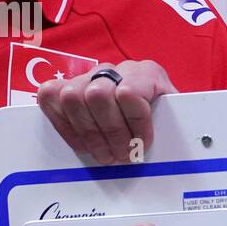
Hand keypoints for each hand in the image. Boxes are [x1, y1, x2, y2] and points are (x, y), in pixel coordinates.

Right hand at [36, 59, 177, 163]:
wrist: (145, 103)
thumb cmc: (159, 115)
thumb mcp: (173, 117)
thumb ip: (173, 125)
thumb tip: (175, 149)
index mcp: (145, 72)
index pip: (130, 92)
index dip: (136, 122)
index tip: (143, 144)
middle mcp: (113, 69)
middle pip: (97, 94)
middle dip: (109, 132)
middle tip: (121, 155)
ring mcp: (86, 76)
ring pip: (72, 97)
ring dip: (88, 134)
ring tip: (104, 154)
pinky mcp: (63, 86)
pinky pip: (51, 98)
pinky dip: (65, 126)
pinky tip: (83, 143)